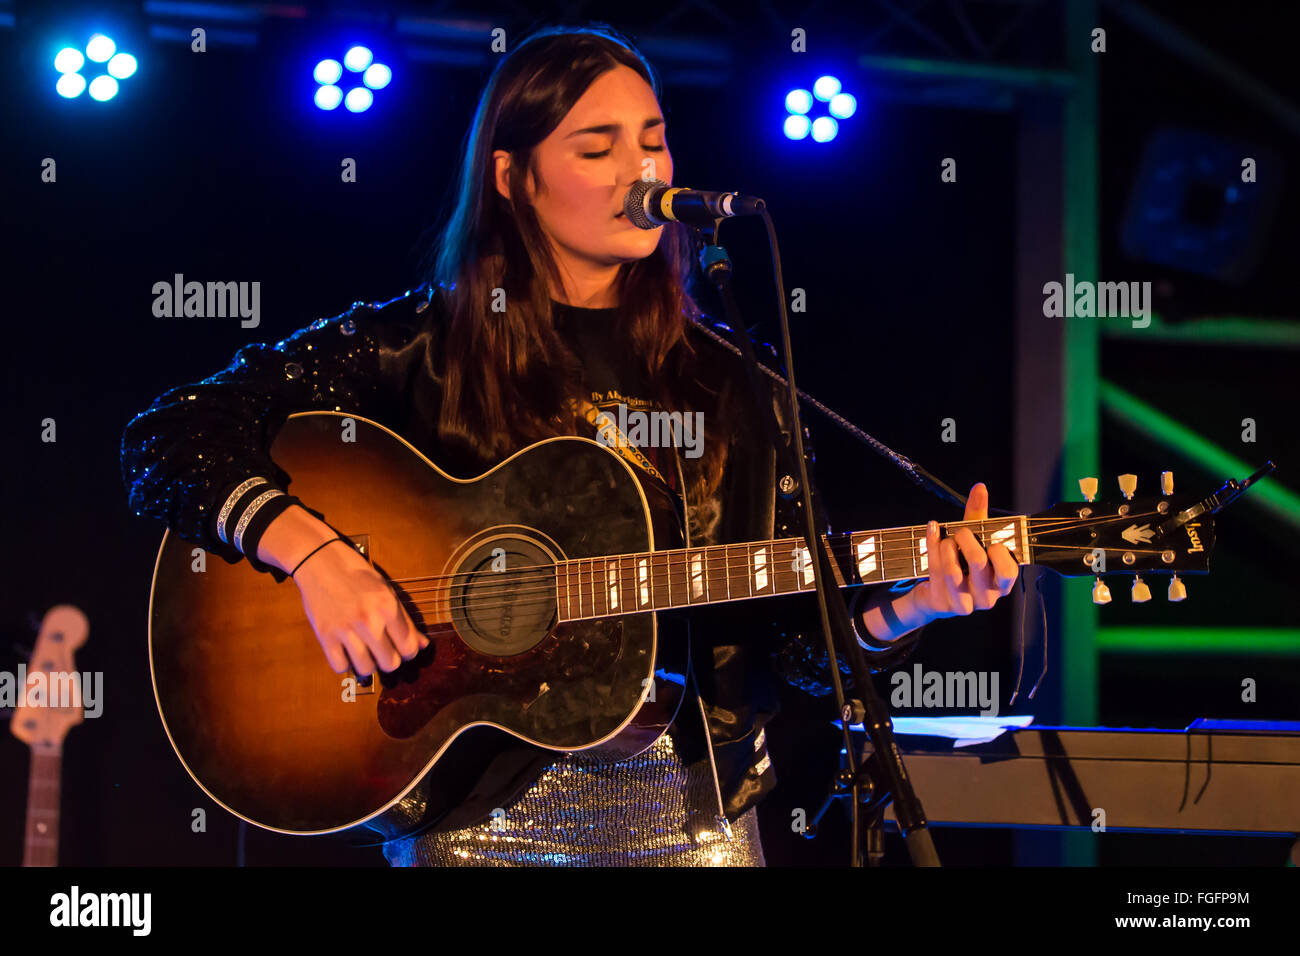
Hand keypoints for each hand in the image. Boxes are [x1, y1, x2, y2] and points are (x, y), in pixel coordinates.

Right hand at [292, 539, 427, 676]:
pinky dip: (345, 663)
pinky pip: (340, 667)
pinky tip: (347, 651)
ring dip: (368, 663)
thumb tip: (423, 644)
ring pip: (366, 669)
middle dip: (390, 659)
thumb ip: (405, 620)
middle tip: (384, 651)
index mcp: (388, 607)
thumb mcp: (387, 591)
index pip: (409, 647)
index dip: (409, 652)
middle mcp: (369, 620)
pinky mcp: (325, 635)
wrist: (320, 561)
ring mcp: (345, 629)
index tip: (403, 649)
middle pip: (390, 663)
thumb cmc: (357, 574)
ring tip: (365, 651)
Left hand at [908, 482, 1018, 621]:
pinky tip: (931, 531)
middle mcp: (988, 598)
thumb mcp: (974, 540)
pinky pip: (935, 571)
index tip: (988, 539)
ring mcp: (965, 605)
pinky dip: (931, 546)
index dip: (997, 550)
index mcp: (1003, 584)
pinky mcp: (943, 605)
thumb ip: (979, 516)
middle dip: (966, 539)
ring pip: (952, 570)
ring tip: (945, 539)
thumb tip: (980, 487)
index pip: (1008, 570)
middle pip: (978, 562)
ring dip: (945, 546)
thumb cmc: (962, 562)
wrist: (935, 593)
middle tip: (961, 531)